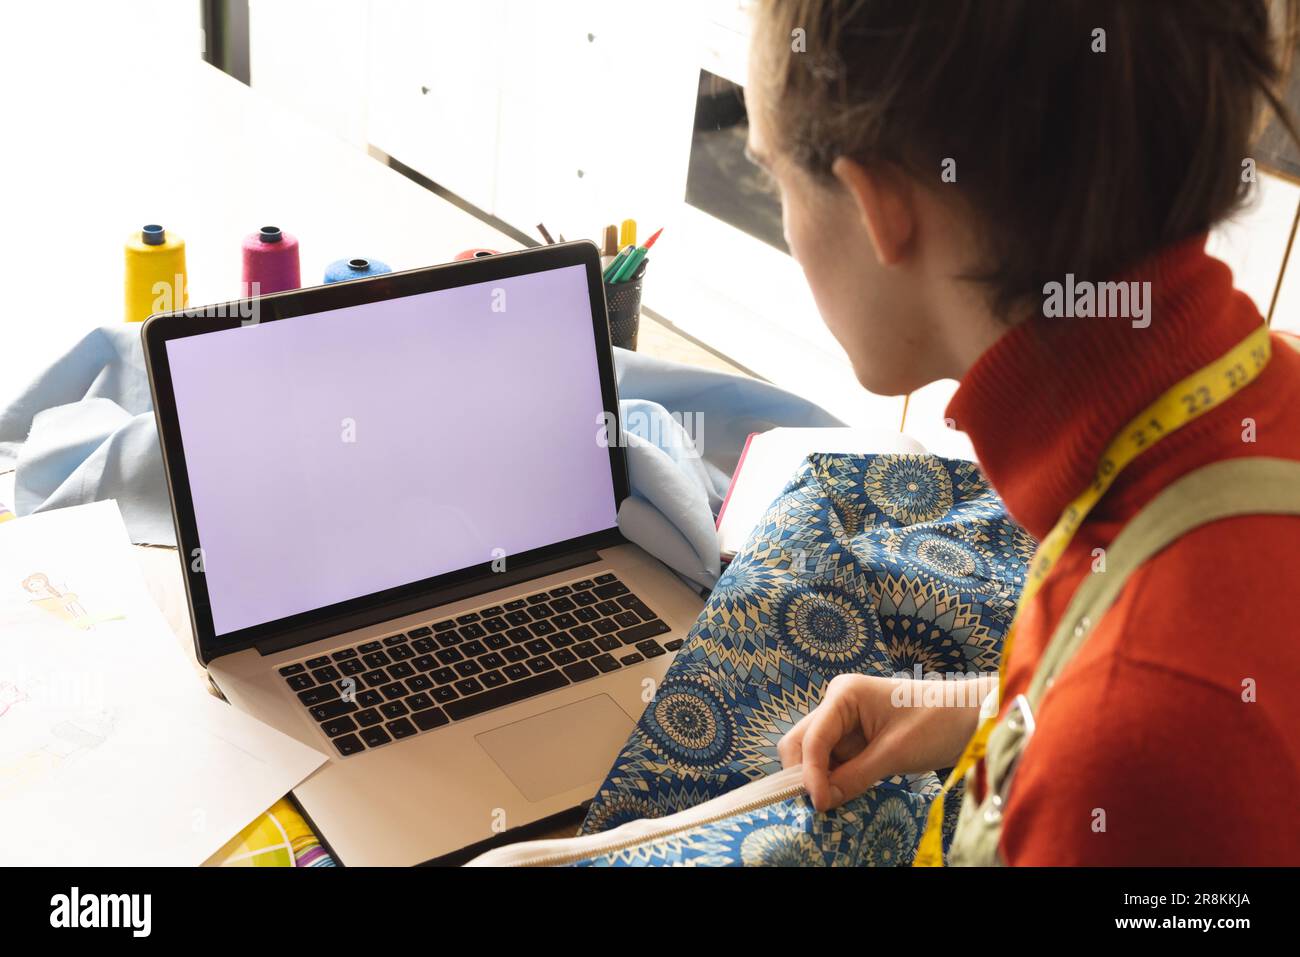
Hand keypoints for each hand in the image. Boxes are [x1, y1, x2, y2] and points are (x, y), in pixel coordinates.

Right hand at [778, 674, 990, 810]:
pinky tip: (845, 795)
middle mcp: (838, 704)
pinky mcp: (857, 738)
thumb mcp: (894, 754)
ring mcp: (846, 721)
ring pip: (816, 756)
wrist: (971, 718)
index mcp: (843, 694)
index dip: (809, 773)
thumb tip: (822, 802)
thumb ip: (854, 777)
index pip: (812, 739)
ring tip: (834, 804)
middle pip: (802, 743)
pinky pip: (835, 762)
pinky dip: (836, 779)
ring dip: (821, 780)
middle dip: (806, 774)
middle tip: (820, 805)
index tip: (820, 804)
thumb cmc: (937, 723)